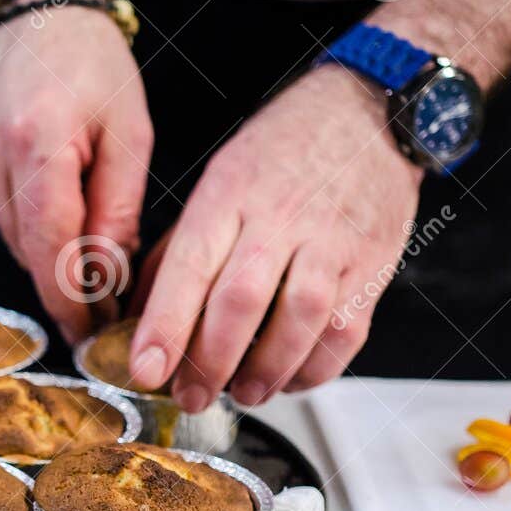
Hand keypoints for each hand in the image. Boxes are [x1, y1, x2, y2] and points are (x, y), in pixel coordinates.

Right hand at [0, 4, 151, 342]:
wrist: (29, 5)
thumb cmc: (88, 57)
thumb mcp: (130, 129)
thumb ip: (119, 206)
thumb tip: (111, 274)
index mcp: (39, 142)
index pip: (51, 248)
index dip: (71, 301)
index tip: (91, 333)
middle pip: (29, 250)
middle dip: (67, 284)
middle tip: (105, 304)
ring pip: (13, 237)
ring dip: (49, 251)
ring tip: (88, 246)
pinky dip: (29, 221)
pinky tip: (53, 198)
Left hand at [127, 64, 421, 408]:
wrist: (368, 112)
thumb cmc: (282, 152)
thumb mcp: (218, 183)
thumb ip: (180, 252)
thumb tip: (137, 320)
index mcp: (228, 194)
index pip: (189, 267)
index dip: (164, 326)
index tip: (146, 370)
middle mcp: (280, 217)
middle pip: (240, 302)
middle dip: (210, 363)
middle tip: (192, 397)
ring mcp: (331, 242)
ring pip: (298, 320)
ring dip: (265, 371)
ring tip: (243, 393)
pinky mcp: (372, 265)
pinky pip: (345, 331)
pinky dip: (315, 368)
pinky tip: (290, 378)